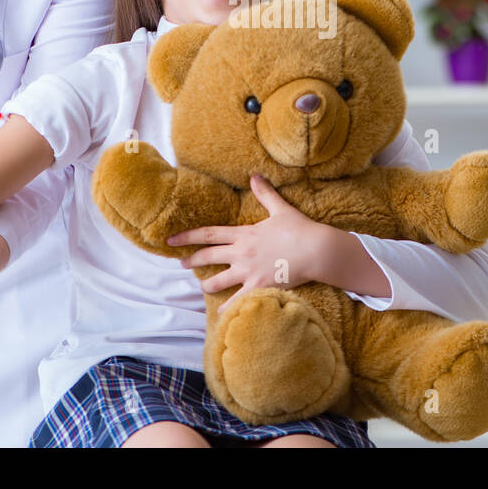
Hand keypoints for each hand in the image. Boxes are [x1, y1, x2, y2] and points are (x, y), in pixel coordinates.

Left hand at [167, 174, 334, 304]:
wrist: (316, 250)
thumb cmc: (299, 229)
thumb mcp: (280, 209)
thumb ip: (265, 194)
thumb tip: (255, 176)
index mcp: (243, 234)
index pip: (208, 234)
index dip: (187, 236)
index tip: (172, 240)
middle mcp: (241, 253)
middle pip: (207, 256)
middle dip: (191, 260)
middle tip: (181, 263)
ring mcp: (248, 272)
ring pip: (217, 281)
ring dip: (207, 285)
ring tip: (203, 287)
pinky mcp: (258, 287)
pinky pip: (237, 301)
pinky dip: (227, 308)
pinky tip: (221, 313)